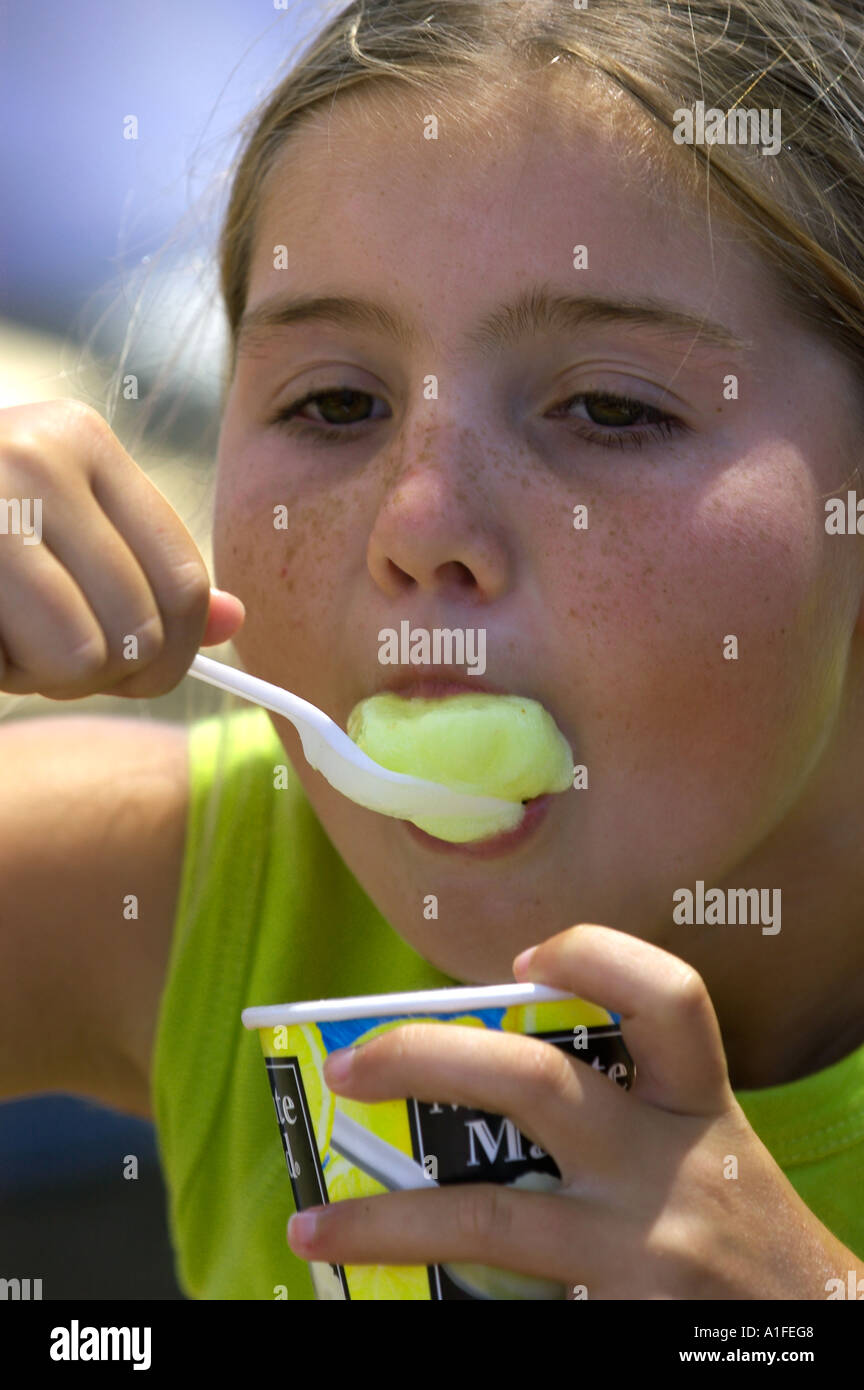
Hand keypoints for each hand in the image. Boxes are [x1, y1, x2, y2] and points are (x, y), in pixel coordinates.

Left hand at [287, 924, 858, 1298]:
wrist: (811, 1338)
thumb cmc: (739, 1229)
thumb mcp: (703, 1149)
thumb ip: (631, 1107)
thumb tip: (489, 1071)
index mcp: (697, 1106)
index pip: (669, 998)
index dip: (593, 955)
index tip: (521, 959)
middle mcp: (668, 1168)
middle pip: (538, 1083)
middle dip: (425, 1058)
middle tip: (348, 1066)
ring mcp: (639, 1252)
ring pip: (494, 1219)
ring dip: (387, 1221)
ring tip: (315, 1226)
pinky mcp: (616, 1320)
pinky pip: (507, 1302)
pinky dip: (439, 1296)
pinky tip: (390, 1298)